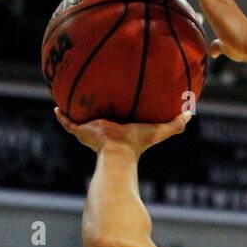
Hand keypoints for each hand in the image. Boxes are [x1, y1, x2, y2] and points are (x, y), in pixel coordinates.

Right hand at [54, 109, 190, 154]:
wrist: (118, 152)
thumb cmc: (138, 144)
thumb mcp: (159, 130)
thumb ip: (175, 124)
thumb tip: (191, 113)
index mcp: (120, 129)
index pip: (119, 117)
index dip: (119, 110)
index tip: (117, 99)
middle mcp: (104, 130)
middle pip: (98, 117)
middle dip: (95, 108)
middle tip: (91, 94)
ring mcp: (90, 131)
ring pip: (80, 119)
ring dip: (75, 109)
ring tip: (69, 96)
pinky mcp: (80, 131)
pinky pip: (68, 123)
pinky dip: (62, 116)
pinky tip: (55, 106)